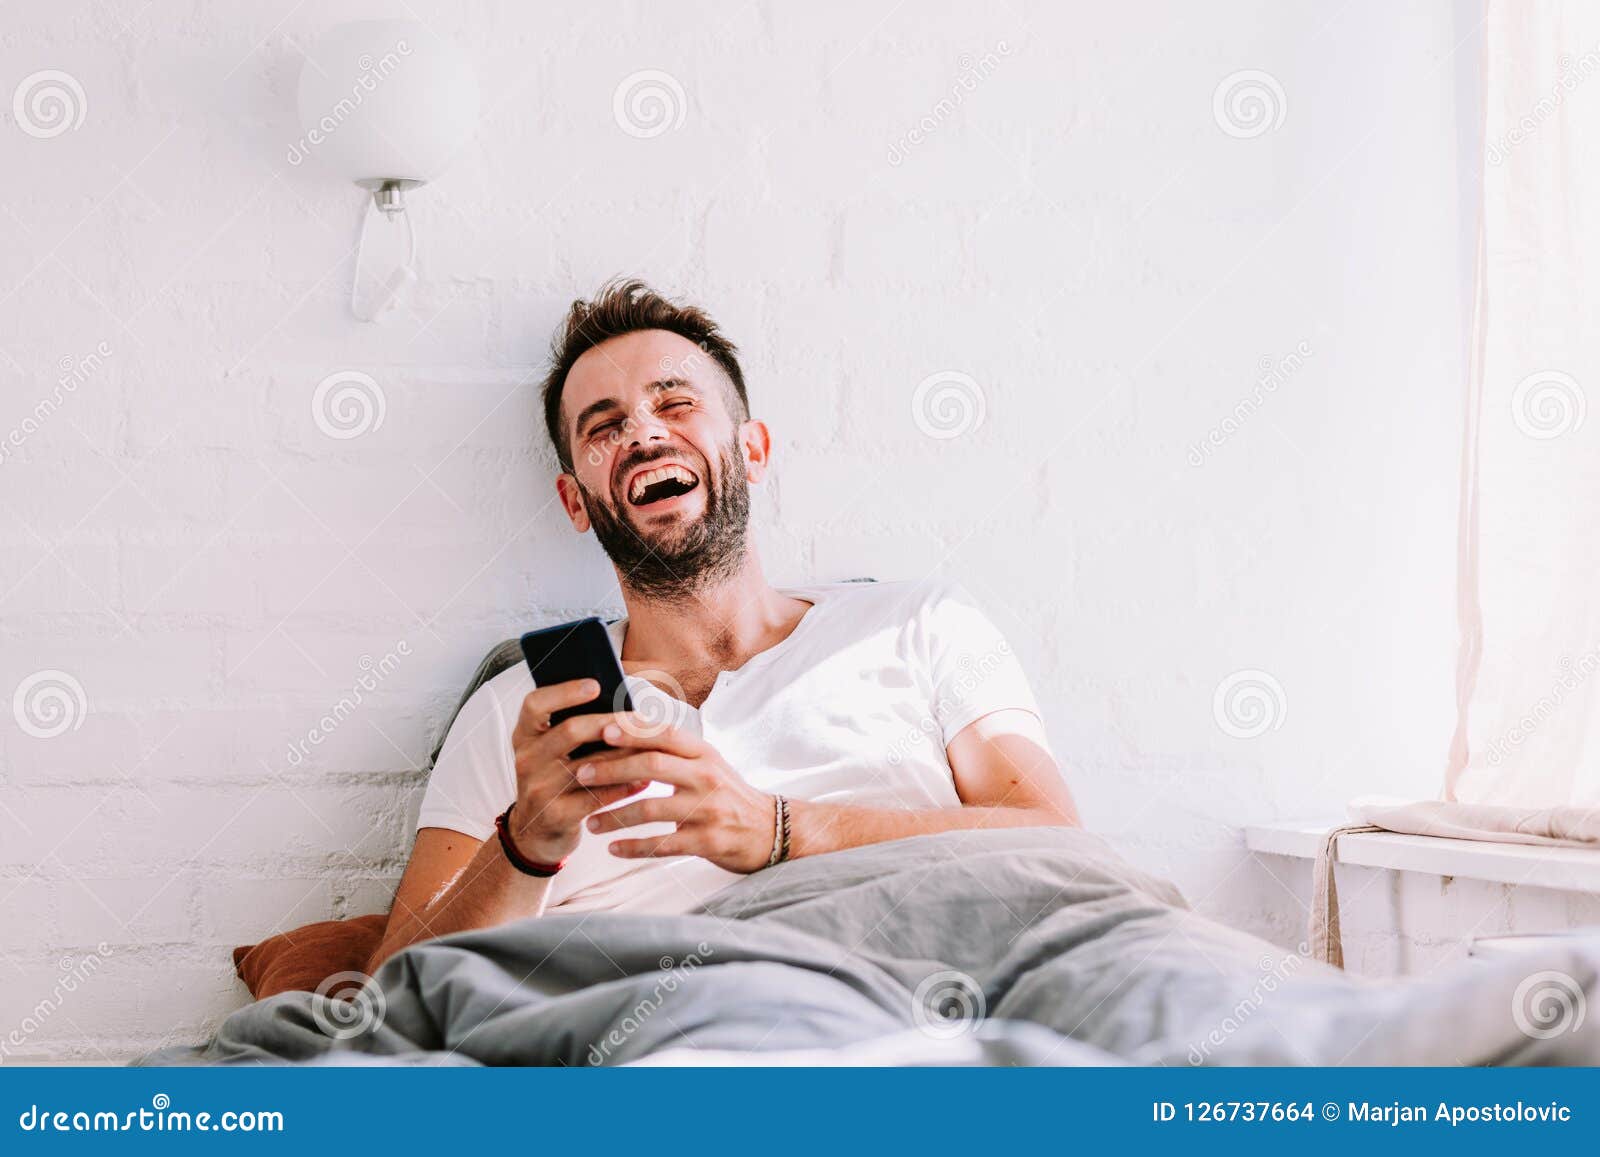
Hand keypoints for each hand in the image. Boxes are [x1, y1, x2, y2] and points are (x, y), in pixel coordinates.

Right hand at [507, 680, 647, 864]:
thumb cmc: (554, 779)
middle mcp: (527, 759)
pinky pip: (596, 797)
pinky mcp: (556, 815)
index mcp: (524, 735)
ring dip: (624, 757)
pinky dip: (623, 788)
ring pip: (589, 766)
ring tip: (652, 747)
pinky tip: (643, 781)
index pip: (534, 704)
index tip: (596, 685)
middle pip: (569, 731)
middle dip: (609, 723)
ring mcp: (539, 789)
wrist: (534, 832)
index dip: (565, 692)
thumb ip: (575, 728)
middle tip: (638, 719)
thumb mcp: (551, 751)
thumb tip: (621, 707)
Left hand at [575, 721, 774, 872]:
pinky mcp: (707, 841)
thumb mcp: (708, 764)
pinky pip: (662, 845)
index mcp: (704, 753)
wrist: (770, 830)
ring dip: (615, 815)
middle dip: (611, 769)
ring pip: (651, 808)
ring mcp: (708, 810)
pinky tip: (613, 849)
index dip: (632, 730)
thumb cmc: (728, 794)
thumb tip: (626, 733)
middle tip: (581, 775)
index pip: (664, 733)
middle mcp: (707, 777)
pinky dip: (633, 848)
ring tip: (590, 822)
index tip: (601, 731)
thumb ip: (674, 752)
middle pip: (652, 765)